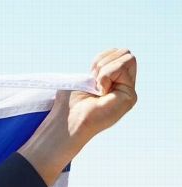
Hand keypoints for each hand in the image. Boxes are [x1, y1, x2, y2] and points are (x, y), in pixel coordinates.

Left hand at [18, 49, 137, 186]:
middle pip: (125, 53)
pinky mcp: (131, 97)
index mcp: (113, 81)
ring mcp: (129, 92)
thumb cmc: (70, 103)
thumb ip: (102, 65)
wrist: (68, 120)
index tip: (90, 76)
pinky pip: (123, 67)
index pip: (117, 53)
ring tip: (97, 90)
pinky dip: (106, 76)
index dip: (100, 59)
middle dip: (104, 63)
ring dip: (105, 70)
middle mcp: (124, 86)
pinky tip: (101, 93)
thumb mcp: (87, 77)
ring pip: (127, 57)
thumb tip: (115, 51)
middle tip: (94, 84)